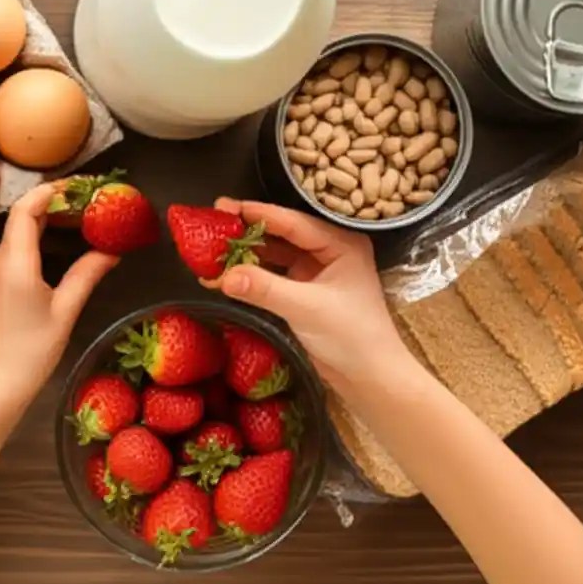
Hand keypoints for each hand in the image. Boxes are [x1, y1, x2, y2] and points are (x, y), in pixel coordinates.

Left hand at [0, 184, 119, 404]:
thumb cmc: (32, 350)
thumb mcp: (66, 310)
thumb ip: (87, 274)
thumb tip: (113, 249)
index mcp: (15, 262)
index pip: (26, 209)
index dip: (50, 190)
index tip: (80, 186)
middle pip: (23, 215)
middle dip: (54, 200)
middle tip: (89, 198)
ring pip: (20, 230)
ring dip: (48, 217)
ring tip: (82, 214)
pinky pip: (18, 246)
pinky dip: (40, 235)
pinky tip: (64, 239)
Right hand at [209, 199, 405, 391]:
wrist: (370, 378)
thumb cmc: (352, 337)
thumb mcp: (306, 308)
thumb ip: (264, 289)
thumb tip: (223, 276)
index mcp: (341, 244)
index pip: (293, 222)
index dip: (257, 213)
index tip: (224, 206)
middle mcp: (330, 252)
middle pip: (282, 234)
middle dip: (248, 232)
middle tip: (213, 222)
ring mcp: (317, 272)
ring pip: (276, 254)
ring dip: (246, 255)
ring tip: (212, 249)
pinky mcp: (306, 292)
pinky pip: (274, 276)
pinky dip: (252, 276)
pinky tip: (226, 276)